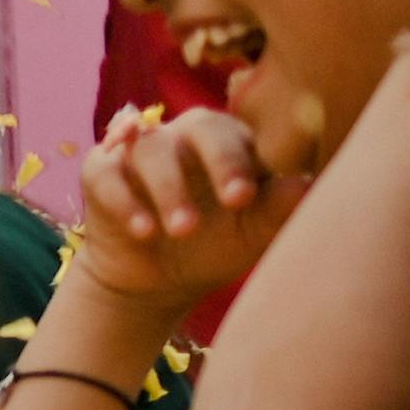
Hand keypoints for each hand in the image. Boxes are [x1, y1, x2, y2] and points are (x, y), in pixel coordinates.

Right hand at [63, 100, 295, 307]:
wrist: (156, 283)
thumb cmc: (215, 247)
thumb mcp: (252, 234)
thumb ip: (279, 208)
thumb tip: (308, 182)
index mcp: (233, 143)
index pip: (246, 134)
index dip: (250, 160)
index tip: (250, 196)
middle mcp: (187, 137)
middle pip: (202, 126)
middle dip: (220, 161)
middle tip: (235, 201)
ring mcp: (142, 151)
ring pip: (152, 149)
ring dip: (169, 190)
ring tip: (181, 231)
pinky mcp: (101, 172)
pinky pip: (106, 173)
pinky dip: (124, 201)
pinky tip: (143, 231)